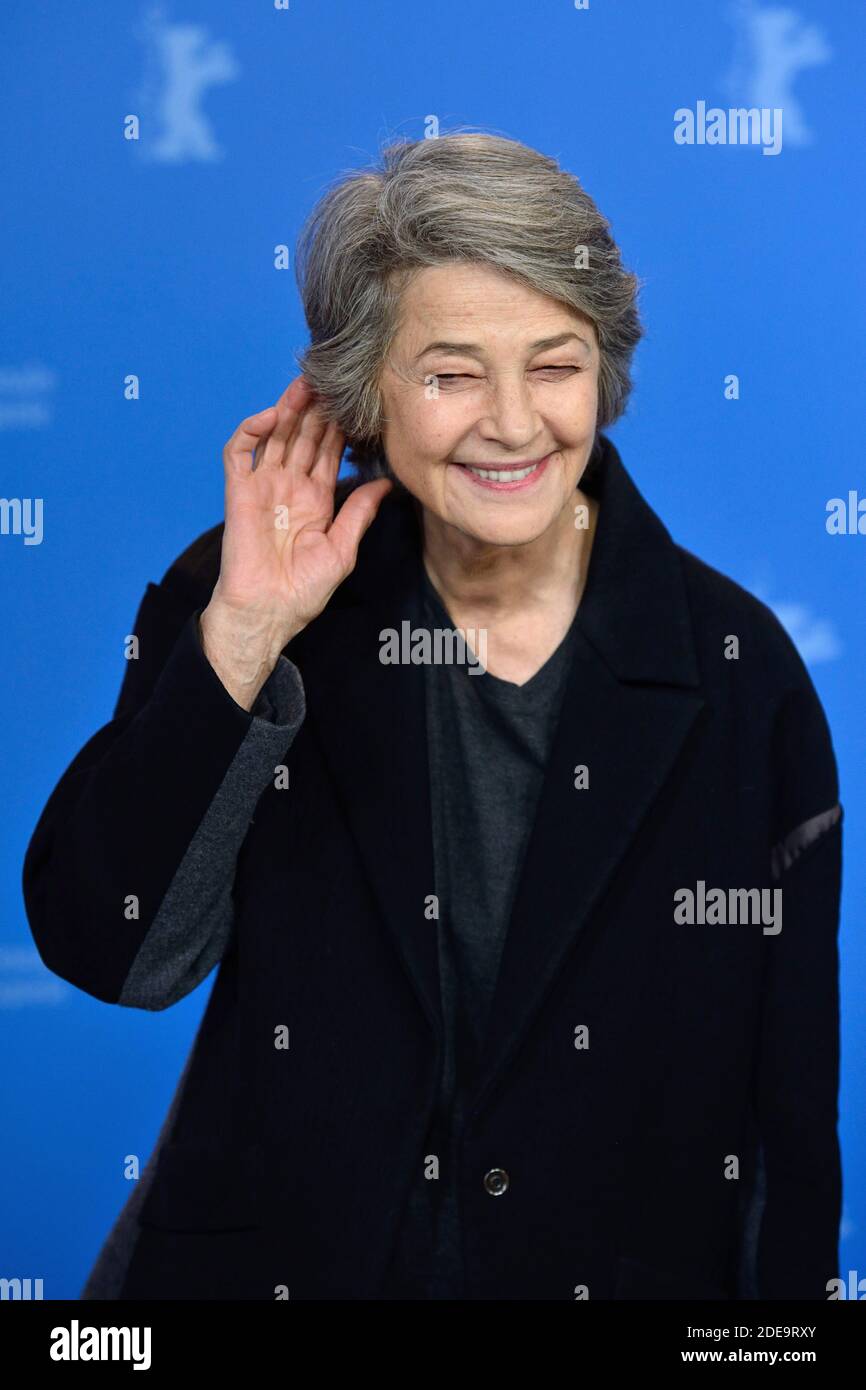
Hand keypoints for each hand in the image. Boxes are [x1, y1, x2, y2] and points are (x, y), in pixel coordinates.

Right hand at [200, 376, 391, 708]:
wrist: (268, 613)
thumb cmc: (303, 592)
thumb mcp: (342, 549)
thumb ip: (360, 512)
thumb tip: (386, 483)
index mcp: (315, 500)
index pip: (327, 452)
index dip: (338, 427)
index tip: (355, 403)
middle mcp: (288, 488)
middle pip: (302, 436)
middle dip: (315, 409)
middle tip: (330, 380)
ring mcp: (262, 488)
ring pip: (274, 437)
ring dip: (287, 409)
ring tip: (304, 384)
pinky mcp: (238, 492)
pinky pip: (239, 453)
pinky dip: (250, 431)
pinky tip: (271, 416)